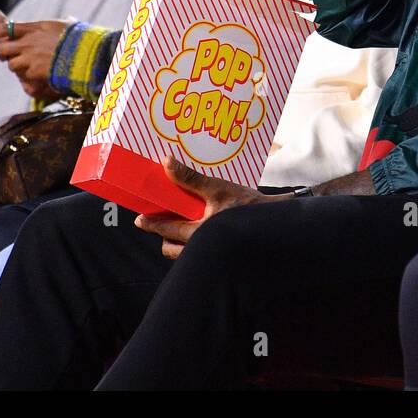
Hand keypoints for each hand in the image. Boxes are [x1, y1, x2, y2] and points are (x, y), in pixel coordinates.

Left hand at [0, 18, 74, 100]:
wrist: (85, 55)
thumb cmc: (79, 38)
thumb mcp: (66, 25)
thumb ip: (54, 25)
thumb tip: (62, 21)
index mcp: (34, 28)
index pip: (4, 28)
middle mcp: (28, 42)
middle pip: (1, 48)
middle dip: (1, 52)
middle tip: (6, 54)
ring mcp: (29, 58)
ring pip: (11, 64)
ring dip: (16, 65)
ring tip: (26, 66)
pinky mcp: (34, 71)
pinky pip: (23, 76)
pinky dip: (26, 76)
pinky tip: (35, 74)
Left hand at [134, 155, 273, 258]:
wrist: (278, 222)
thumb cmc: (248, 206)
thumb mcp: (219, 187)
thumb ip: (190, 178)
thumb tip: (166, 162)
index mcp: (198, 233)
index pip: (166, 230)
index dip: (150, 224)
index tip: (139, 220)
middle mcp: (202, 248)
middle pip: (171, 249)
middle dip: (164, 237)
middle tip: (162, 224)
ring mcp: (213, 254)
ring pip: (185, 254)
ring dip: (179, 242)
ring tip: (182, 226)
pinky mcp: (223, 254)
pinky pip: (199, 252)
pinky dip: (194, 243)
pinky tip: (202, 229)